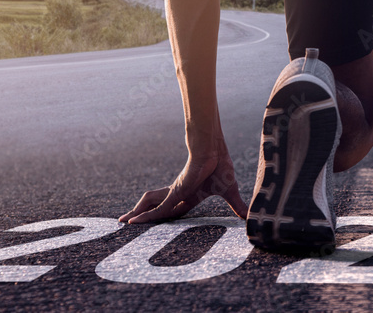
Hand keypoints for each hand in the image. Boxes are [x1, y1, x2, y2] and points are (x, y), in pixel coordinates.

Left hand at [119, 150, 247, 223]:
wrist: (214, 149)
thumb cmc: (221, 166)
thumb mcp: (229, 192)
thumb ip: (237, 205)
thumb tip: (249, 217)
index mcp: (188, 196)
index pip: (171, 211)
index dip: (160, 218)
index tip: (148, 222)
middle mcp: (178, 194)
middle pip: (155, 208)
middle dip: (141, 215)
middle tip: (124, 221)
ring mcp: (176, 192)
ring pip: (152, 207)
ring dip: (139, 215)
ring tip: (123, 221)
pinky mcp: (177, 191)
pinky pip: (160, 208)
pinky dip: (149, 216)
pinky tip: (137, 222)